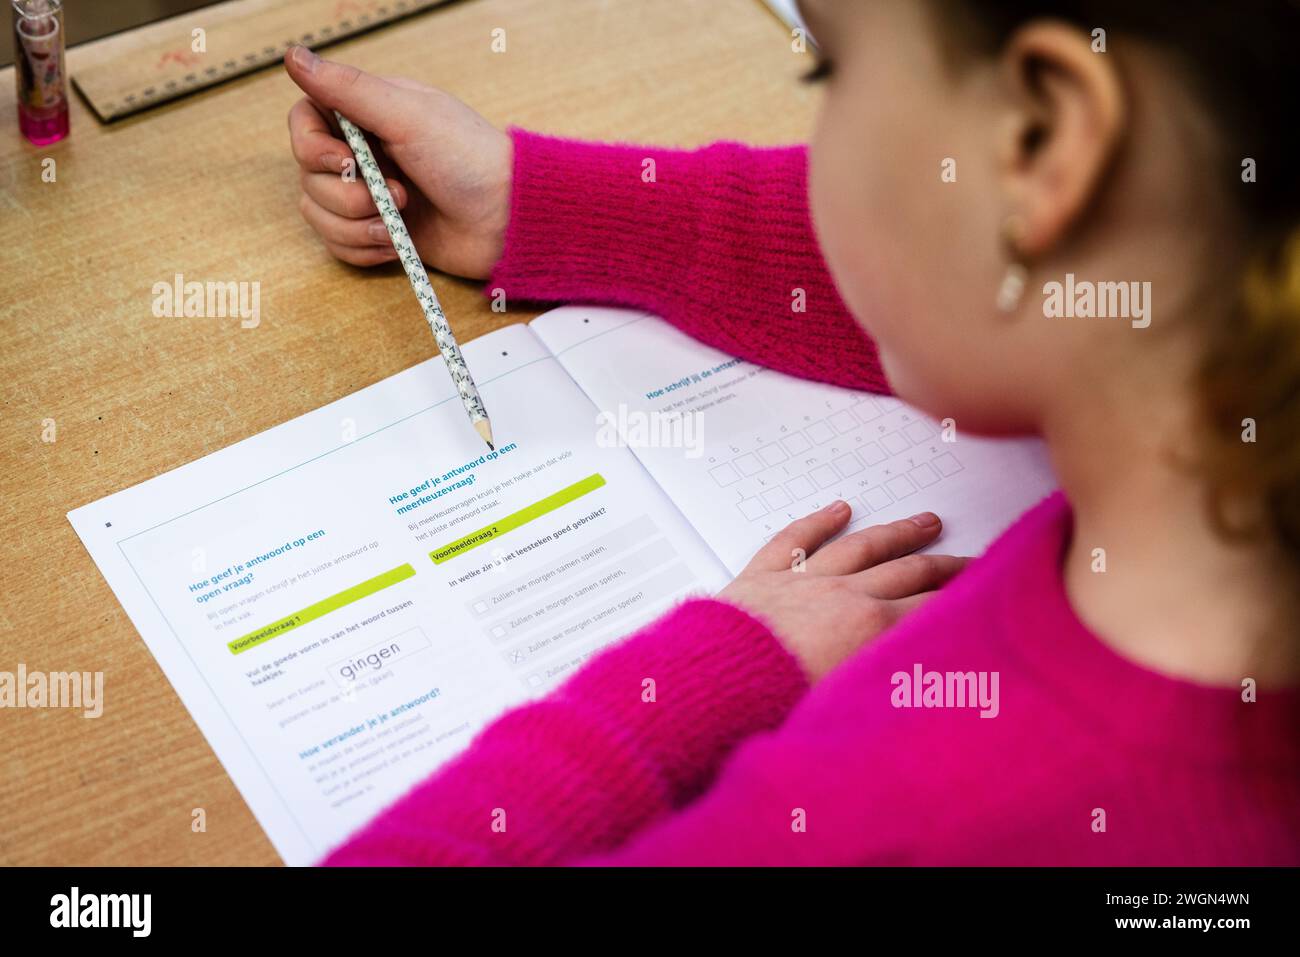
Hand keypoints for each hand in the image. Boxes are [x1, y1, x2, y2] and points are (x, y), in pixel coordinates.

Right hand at [284, 46, 511, 277]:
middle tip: (399, 195)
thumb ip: (347, 87)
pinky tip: (396, 244)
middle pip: (308, 175)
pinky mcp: (380, 233)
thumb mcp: (408, 115)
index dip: (310, 146)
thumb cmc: (468, 160)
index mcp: (368, 115)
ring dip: (355, 226)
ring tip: (398, 226)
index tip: (341, 159)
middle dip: (346, 194)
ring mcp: (371, 195)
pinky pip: (340, 245)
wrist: (507, 220)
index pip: (304, 123)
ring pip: (319, 213)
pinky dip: (364, 248)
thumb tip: (292, 55)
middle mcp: (365, 153)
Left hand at [717, 501, 969, 682]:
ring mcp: (803, 581)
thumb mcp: (850, 702)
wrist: (716, 685)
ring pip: (860, 547)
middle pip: (906, 572)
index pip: (930, 606)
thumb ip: (890, 683)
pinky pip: (794, 540)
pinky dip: (818, 522)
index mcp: (870, 629)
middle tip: (969, 560)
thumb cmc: (775, 703)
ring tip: (923, 523)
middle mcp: (844, 596)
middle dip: (943, 565)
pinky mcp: (762, 577)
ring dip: (895, 534)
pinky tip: (837, 509)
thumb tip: (924, 685)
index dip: (960, 598)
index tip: (981, 592)